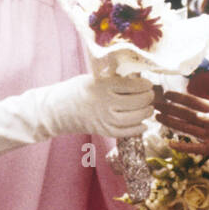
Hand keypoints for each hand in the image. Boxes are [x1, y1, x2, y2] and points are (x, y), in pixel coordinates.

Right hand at [40, 72, 154, 137]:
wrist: (58, 109)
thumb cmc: (79, 89)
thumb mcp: (95, 77)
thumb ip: (114, 78)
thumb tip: (138, 77)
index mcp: (103, 85)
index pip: (132, 84)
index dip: (144, 84)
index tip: (148, 83)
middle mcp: (104, 102)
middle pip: (136, 102)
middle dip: (148, 98)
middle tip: (150, 95)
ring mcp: (103, 118)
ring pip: (133, 118)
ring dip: (145, 113)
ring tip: (149, 108)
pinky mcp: (102, 130)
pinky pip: (124, 132)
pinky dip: (137, 129)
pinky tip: (144, 125)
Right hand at [154, 88, 208, 188]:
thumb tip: (200, 118)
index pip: (195, 103)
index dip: (180, 98)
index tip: (166, 93)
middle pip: (187, 114)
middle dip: (171, 108)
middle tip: (154, 104)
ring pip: (187, 128)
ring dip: (173, 123)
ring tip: (157, 117)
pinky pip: (193, 147)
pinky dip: (182, 145)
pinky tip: (169, 142)